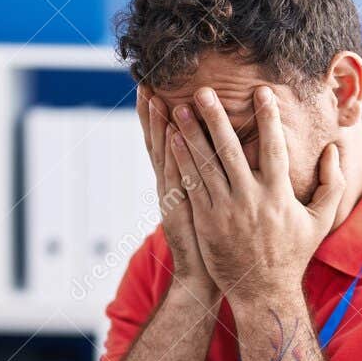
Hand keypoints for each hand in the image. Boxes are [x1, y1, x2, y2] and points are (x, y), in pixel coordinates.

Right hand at [136, 88, 218, 305]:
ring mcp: (172, 198)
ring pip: (163, 155)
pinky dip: (171, 155)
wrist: (203, 277)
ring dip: (157, 126)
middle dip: (150, 114)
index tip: (154, 89)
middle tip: (145, 82)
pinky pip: (176, 175)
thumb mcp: (205, 205)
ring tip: (154, 97)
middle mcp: (169, 187)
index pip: (164, 144)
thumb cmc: (213, 243)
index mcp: (175, 184)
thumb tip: (215, 154)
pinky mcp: (180, 209)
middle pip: (157, 143)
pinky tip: (170, 133)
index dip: (157, 118)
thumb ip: (205, 180)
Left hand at [168, 85, 344, 307]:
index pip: (274, 148)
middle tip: (204, 90)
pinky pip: (191, 185)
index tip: (261, 91)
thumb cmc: (292, 254)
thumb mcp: (320, 220)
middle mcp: (251, 200)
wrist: (263, 292)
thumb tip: (333, 150)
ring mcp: (225, 211)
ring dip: (191, 133)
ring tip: (181, 107)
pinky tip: (172, 140)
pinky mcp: (206, 222)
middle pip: (230, 149)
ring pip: (205, 164)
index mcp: (279, 195)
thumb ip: (332, 183)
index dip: (267, 118)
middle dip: (216, 117)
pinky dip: (182, 160)